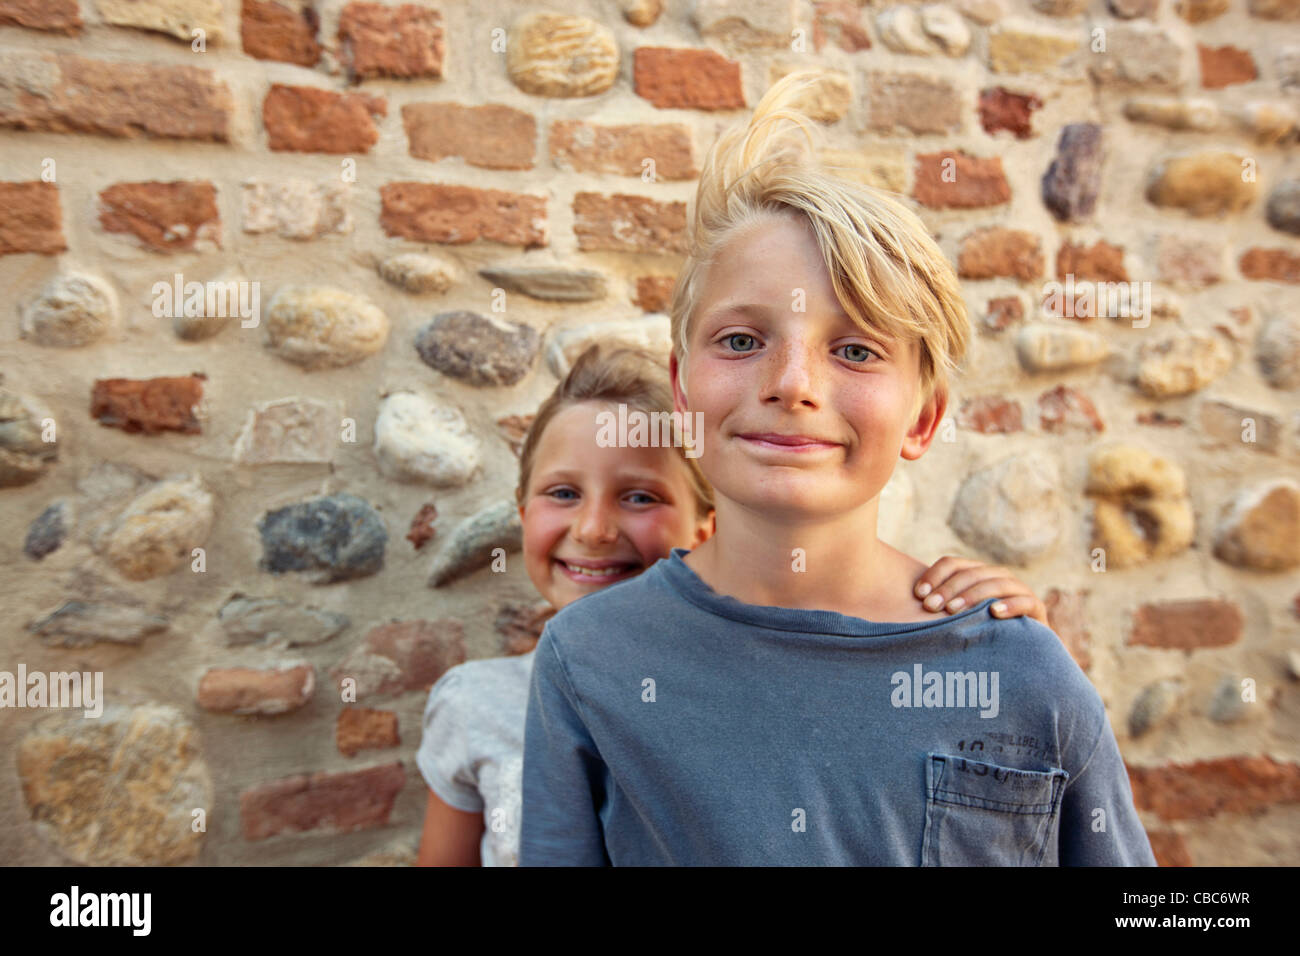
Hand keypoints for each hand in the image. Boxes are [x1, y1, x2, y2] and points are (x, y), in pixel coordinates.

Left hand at [913, 556, 1048, 626]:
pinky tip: (993, 613)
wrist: (1021, 658)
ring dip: (974, 596)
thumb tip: (901, 607)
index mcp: (977, 574)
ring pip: (997, 583)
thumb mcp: (955, 620)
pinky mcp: (1037, 610)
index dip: (935, 575)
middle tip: (931, 607)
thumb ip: (937, 609)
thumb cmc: (978, 636)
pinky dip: (1010, 605)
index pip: (953, 563)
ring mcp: (1020, 591)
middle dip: (950, 589)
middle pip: (972, 572)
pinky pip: (1026, 601)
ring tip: (954, 611)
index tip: (918, 595)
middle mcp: (998, 577)